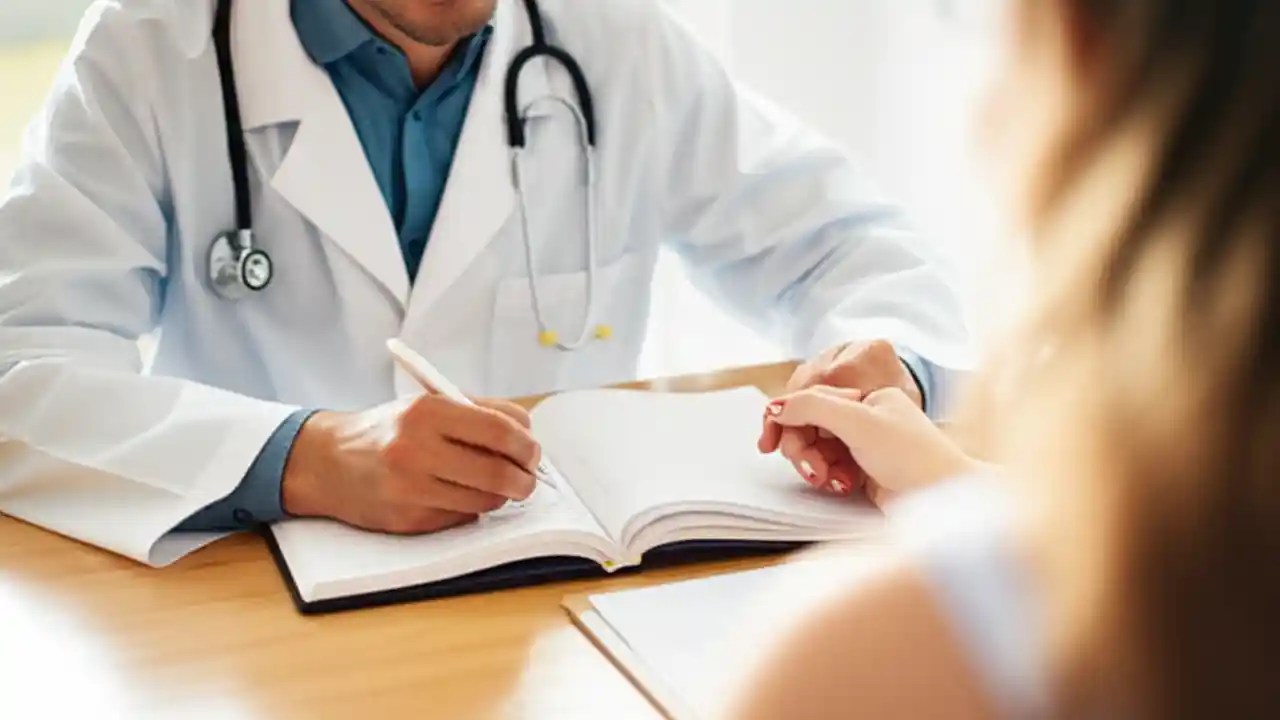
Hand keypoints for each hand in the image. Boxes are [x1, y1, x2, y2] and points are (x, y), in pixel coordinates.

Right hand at [281, 395, 539, 533]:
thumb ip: (478, 413)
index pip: (499, 430)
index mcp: (426, 412)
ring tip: (495, 485)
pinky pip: (462, 517)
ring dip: (500, 496)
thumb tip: (527, 434)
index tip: (532, 451)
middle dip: (524, 479)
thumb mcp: (426, 405)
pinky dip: (471, 507)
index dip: (526, 444)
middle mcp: (416, 449)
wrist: (328, 461)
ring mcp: (410, 488)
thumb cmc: (387, 430)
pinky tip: (457, 494)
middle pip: (498, 472)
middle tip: (526, 477)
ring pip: (485, 500)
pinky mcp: (408, 519)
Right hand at [758, 340, 922, 492]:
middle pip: (810, 427)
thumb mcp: (860, 423)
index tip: (767, 442)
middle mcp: (865, 418)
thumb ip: (814, 408)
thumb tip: (776, 406)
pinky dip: (828, 477)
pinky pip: (829, 468)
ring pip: (817, 450)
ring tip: (828, 479)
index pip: (812, 400)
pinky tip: (841, 485)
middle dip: (803, 448)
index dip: (786, 419)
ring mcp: (864, 445)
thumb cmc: (915, 458)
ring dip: (815, 465)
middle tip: (811, 469)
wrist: (945, 501)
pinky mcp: (863, 471)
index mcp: (867, 397)